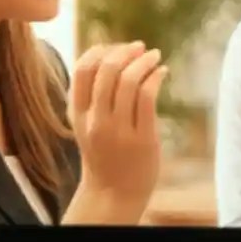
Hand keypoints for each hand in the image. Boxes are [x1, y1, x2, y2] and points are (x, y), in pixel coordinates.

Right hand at [66, 41, 168, 208]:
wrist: (113, 194)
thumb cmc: (104, 155)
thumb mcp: (86, 125)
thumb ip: (91, 97)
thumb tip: (111, 56)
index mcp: (78, 114)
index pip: (83, 69)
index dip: (101, 50)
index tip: (116, 47)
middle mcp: (96, 120)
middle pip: (107, 70)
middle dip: (126, 51)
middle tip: (140, 47)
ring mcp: (118, 130)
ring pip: (128, 81)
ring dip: (145, 61)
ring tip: (154, 57)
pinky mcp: (142, 138)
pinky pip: (147, 97)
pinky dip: (156, 77)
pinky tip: (162, 73)